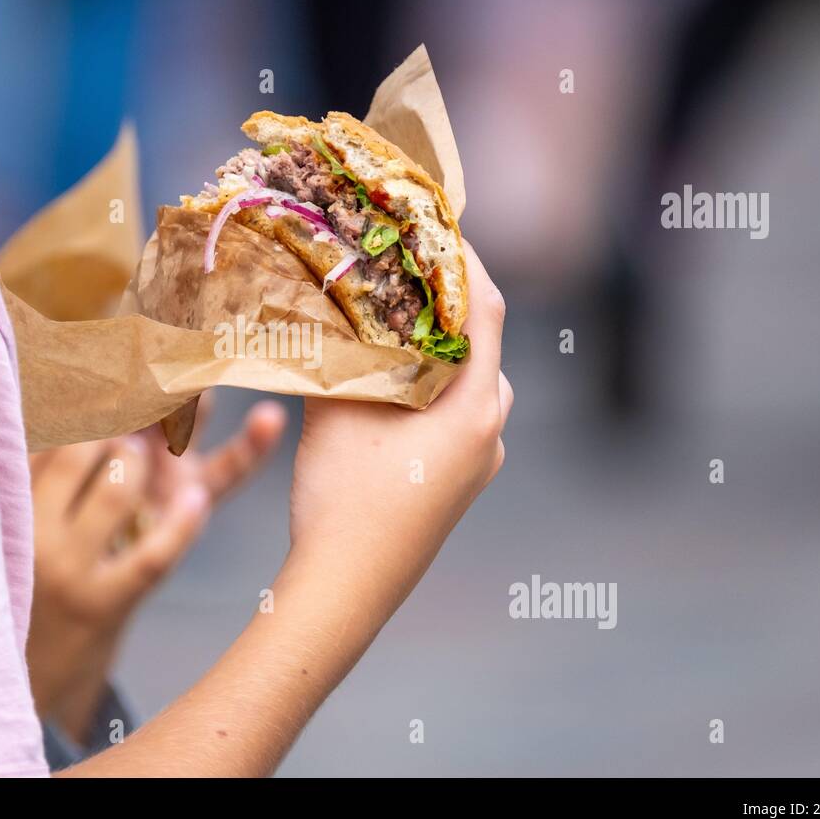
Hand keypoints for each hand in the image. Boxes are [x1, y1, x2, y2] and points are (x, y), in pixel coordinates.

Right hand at [60, 250, 506, 776]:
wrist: (345, 592)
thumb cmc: (344, 499)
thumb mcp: (337, 410)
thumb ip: (343, 348)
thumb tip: (327, 293)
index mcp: (475, 409)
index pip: (485, 311)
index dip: (464, 261)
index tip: (437, 225)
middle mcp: (492, 434)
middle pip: (484, 347)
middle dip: (451, 303)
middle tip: (408, 269)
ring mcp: (480, 465)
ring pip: (473, 385)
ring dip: (442, 348)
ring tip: (398, 321)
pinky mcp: (459, 486)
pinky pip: (460, 416)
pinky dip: (435, 386)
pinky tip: (393, 383)